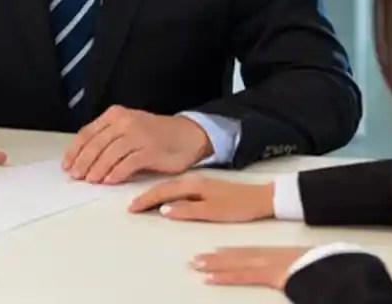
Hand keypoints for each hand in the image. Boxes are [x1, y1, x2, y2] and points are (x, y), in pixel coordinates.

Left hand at [63, 106, 212, 183]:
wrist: (187, 135)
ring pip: (109, 153)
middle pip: (96, 144)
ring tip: (90, 181)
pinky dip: (116, 173)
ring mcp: (138, 135)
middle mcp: (124, 122)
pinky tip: (108, 181)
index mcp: (115, 115)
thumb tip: (83, 159)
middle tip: (76, 176)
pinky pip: (128, 163)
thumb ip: (108, 138)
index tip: (67, 165)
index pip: (87, 133)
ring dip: (97, 169)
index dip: (75, 151)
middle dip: (83, 162)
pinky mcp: (150, 150)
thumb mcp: (127, 128)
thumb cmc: (153, 134)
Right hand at [128, 174, 274, 221]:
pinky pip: (175, 188)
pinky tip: (162, 198)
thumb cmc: (239, 206)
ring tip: (140, 202)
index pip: (162, 191)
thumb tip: (163, 210)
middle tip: (130, 206)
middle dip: (145, 195)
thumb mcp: (213, 211)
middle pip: (162, 186)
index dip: (145, 200)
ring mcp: (197, 181)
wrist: (261, 198)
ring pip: (168, 186)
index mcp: (192, 184)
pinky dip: (164, 193)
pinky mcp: (202, 186)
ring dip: (153, 193)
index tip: (131, 208)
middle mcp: (192, 180)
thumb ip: (187, 211)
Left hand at [190, 246, 310, 288]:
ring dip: (212, 265)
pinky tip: (208, 279)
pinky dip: (223, 278)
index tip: (216, 250)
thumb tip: (289, 270)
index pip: (247, 251)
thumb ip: (293, 265)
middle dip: (214, 258)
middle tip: (195, 259)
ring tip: (195, 265)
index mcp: (275, 252)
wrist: (327, 264)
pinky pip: (241, 277)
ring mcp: (264, 264)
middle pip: (235, 257)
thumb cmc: (321, 263)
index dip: (230, 252)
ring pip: (233, 264)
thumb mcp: (306, 262)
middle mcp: (265, 256)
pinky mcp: (266, 275)